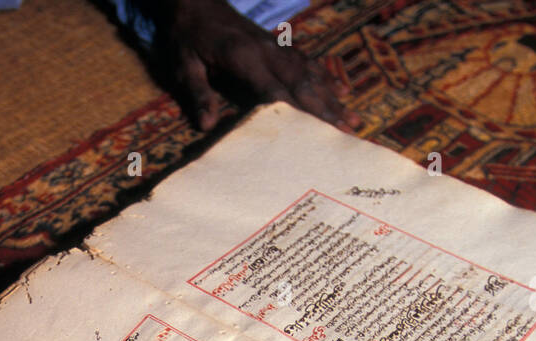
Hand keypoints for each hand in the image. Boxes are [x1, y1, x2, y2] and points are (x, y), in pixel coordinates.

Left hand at [151, 0, 357, 132]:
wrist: (195, 3)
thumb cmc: (187, 38)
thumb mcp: (184, 67)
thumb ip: (198, 94)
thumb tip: (206, 126)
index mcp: (243, 57)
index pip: (274, 88)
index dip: (295, 110)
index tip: (315, 132)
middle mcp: (266, 50)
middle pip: (302, 82)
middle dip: (326, 108)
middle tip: (347, 131)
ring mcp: (275, 46)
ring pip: (310, 72)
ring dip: (332, 96)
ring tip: (351, 119)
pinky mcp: (278, 44)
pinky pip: (307, 61)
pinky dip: (326, 77)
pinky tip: (341, 90)